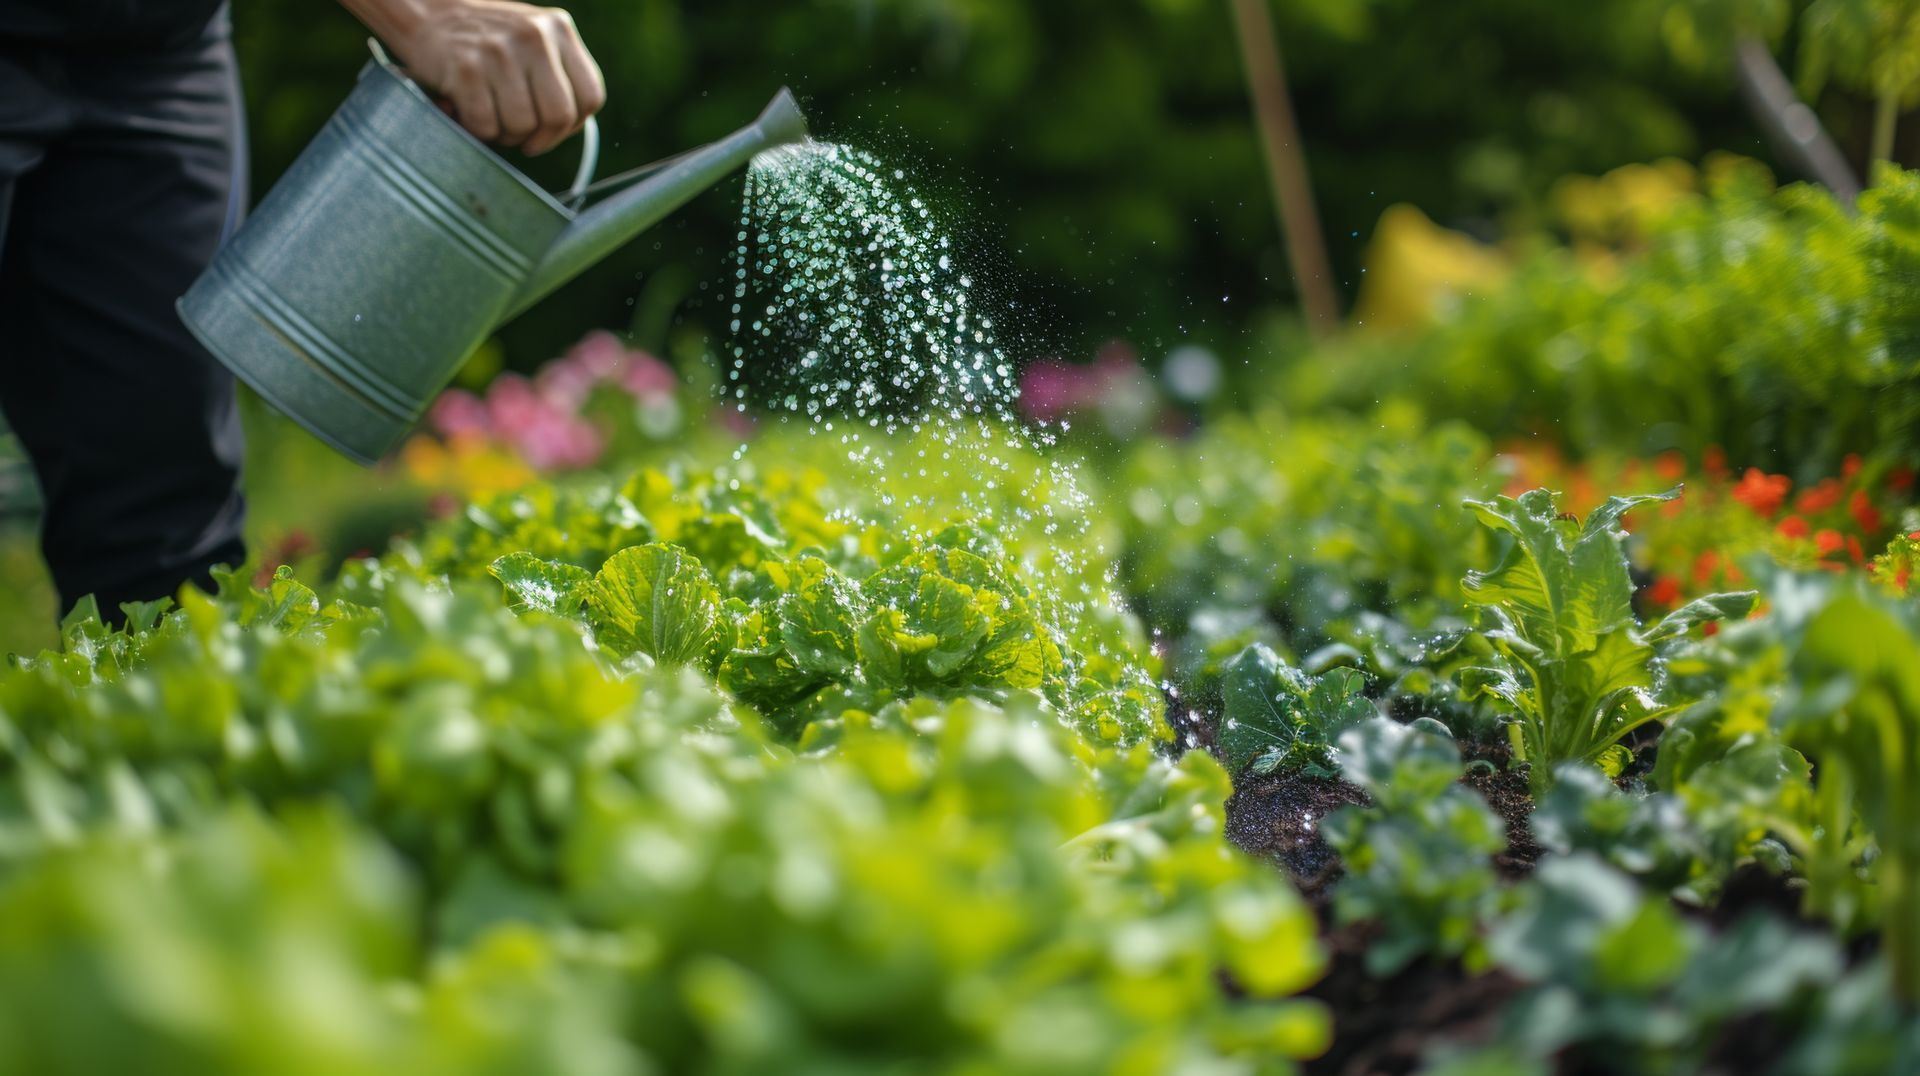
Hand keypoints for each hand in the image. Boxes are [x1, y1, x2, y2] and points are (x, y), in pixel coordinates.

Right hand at [344, 0, 606, 155]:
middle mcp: (534, 36)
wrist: (425, 10)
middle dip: (540, 139)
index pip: (590, 97)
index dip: (573, 126)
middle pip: (559, 116)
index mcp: (559, 29)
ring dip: (505, 135)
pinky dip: (476, 130)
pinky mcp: (466, 68)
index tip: (550, 129)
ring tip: (490, 118)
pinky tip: (466, 111)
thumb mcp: (532, 38)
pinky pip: (486, 125)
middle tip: (521, 138)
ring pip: (522, 125)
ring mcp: (500, 51)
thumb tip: (569, 125)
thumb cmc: (483, 38)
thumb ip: (557, 71)